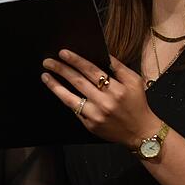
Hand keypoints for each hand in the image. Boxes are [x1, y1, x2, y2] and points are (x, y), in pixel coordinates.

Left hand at [41, 51, 160, 148]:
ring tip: (46, 75)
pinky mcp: (89, 125)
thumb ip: (120, 68)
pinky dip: (64, 99)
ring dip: (55, 85)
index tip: (64, 53)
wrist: (139, 131)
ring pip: (70, 97)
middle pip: (79, 82)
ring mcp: (95, 115)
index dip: (77, 61)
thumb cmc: (137, 104)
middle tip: (48, 61)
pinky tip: (57, 91)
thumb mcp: (135, 82)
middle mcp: (105, 102)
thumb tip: (104, 55)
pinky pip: (74, 110)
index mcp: (117, 89)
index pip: (92, 71)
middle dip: (62, 69)